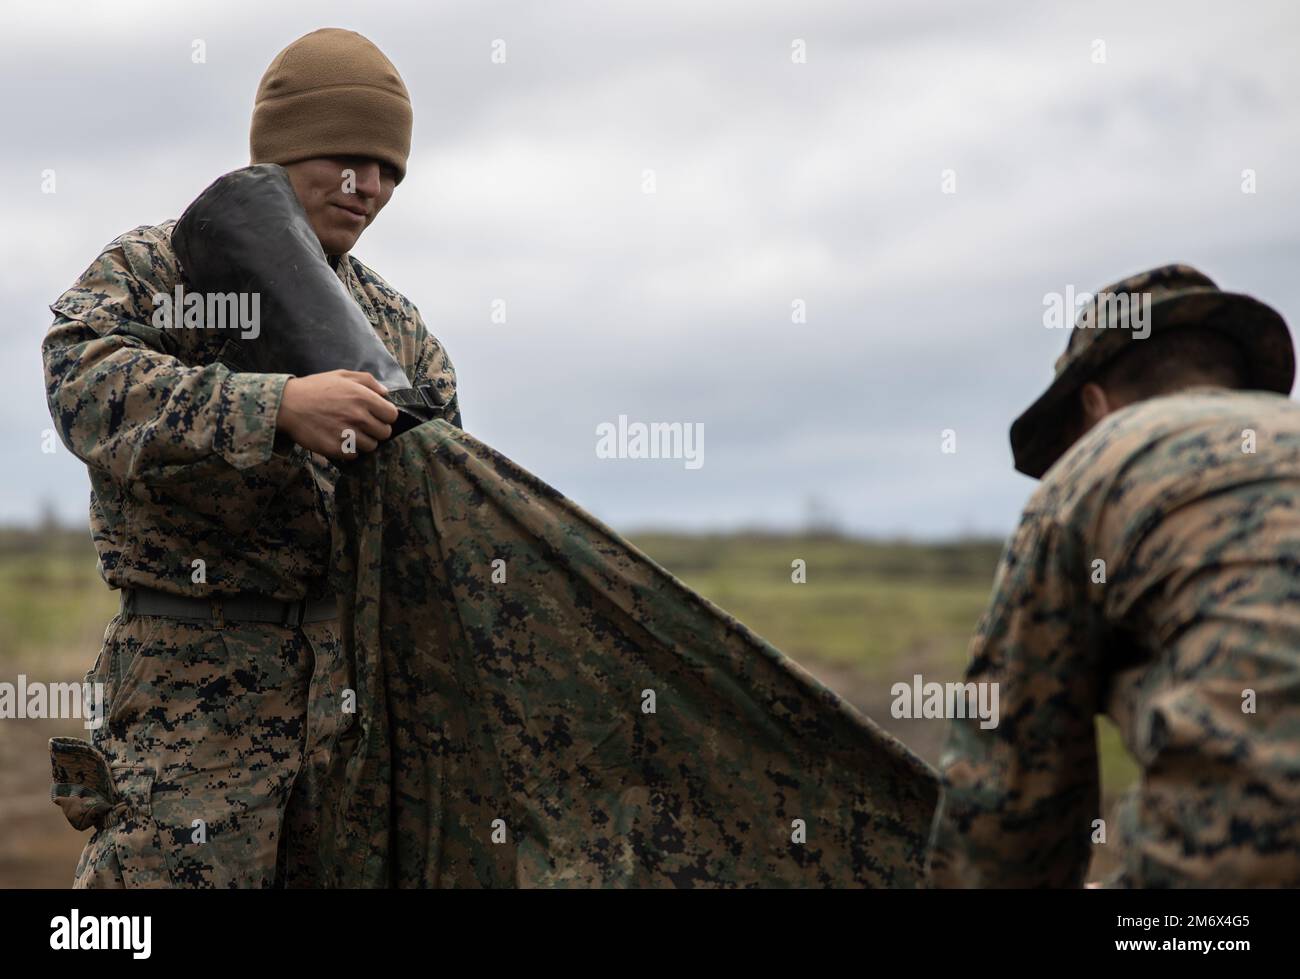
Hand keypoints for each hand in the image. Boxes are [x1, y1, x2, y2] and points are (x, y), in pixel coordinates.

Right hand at [276, 370, 399, 460]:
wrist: (287, 405)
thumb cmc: (315, 388)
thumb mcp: (341, 375)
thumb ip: (367, 381)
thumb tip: (385, 393)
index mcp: (363, 397)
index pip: (392, 415)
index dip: (385, 416)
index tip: (376, 416)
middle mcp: (358, 416)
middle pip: (384, 433)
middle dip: (376, 430)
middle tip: (362, 426)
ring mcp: (347, 433)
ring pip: (371, 446)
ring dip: (363, 441)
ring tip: (349, 432)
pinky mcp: (335, 448)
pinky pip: (354, 455)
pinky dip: (349, 450)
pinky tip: (339, 440)